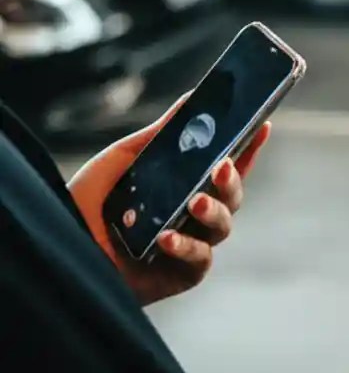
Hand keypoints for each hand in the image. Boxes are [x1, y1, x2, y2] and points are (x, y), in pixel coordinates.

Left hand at [67, 96, 270, 305]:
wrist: (60, 245)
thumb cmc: (87, 204)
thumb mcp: (122, 159)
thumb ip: (160, 133)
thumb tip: (192, 99)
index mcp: (184, 186)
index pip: (227, 166)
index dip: (249, 148)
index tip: (263, 125)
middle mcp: (193, 215)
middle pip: (232, 196)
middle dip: (232, 181)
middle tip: (220, 168)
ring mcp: (192, 244)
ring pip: (223, 226)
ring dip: (213, 212)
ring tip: (196, 202)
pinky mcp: (182, 274)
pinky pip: (200, 260)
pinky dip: (188, 247)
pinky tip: (168, 238)